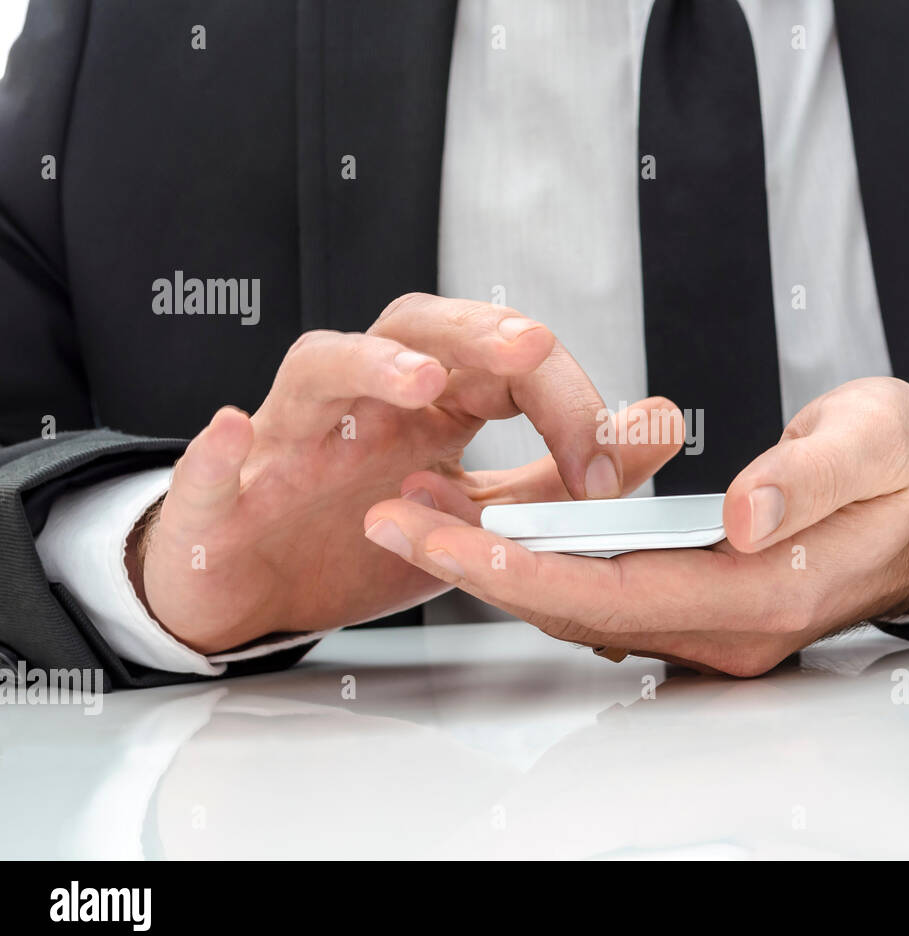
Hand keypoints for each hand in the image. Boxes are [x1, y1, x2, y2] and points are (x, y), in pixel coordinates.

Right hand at [132, 293, 679, 653]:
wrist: (260, 591)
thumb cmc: (363, 535)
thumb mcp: (482, 511)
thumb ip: (564, 472)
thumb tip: (660, 423)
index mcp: (430, 404)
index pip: (503, 361)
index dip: (562, 399)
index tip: (605, 472)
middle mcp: (364, 402)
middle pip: (416, 328)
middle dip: (477, 335)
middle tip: (532, 355)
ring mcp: (290, 439)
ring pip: (319, 368)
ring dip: (367, 364)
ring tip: (418, 379)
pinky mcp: (218, 495)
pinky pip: (206, 466)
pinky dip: (216, 451)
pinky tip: (234, 434)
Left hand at [362, 377, 908, 675]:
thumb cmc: (904, 471)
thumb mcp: (874, 444)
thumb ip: (810, 478)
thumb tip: (742, 513)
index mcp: (768, 591)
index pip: (621, 591)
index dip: (529, 565)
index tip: (450, 536)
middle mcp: (732, 628)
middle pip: (581, 610)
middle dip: (481, 568)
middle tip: (394, 524)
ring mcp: (715, 628)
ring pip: (584, 609)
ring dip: (500, 567)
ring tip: (419, 519)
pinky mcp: (704, 611)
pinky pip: (604, 600)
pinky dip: (542, 567)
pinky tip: (495, 531)